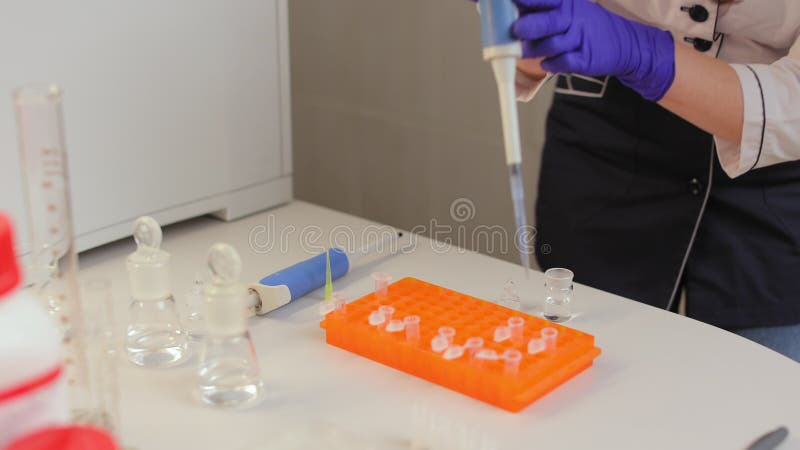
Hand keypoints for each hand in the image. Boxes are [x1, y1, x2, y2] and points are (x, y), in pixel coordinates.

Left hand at [511, 0, 674, 100]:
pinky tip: (546, 64)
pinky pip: (564, 62)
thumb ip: (540, 10)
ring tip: (522, 52)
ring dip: (534, 50)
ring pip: (553, 45)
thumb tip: (509, 12)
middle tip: (516, 29)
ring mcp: (580, 38)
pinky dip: (552, 64)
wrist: (623, 43)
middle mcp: (573, 18)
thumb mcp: (567, 9)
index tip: (510, 1)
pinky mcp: (585, 58)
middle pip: (549, 21)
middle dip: (531, 25)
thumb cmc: (583, 26)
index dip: (528, 0)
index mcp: (566, 3)